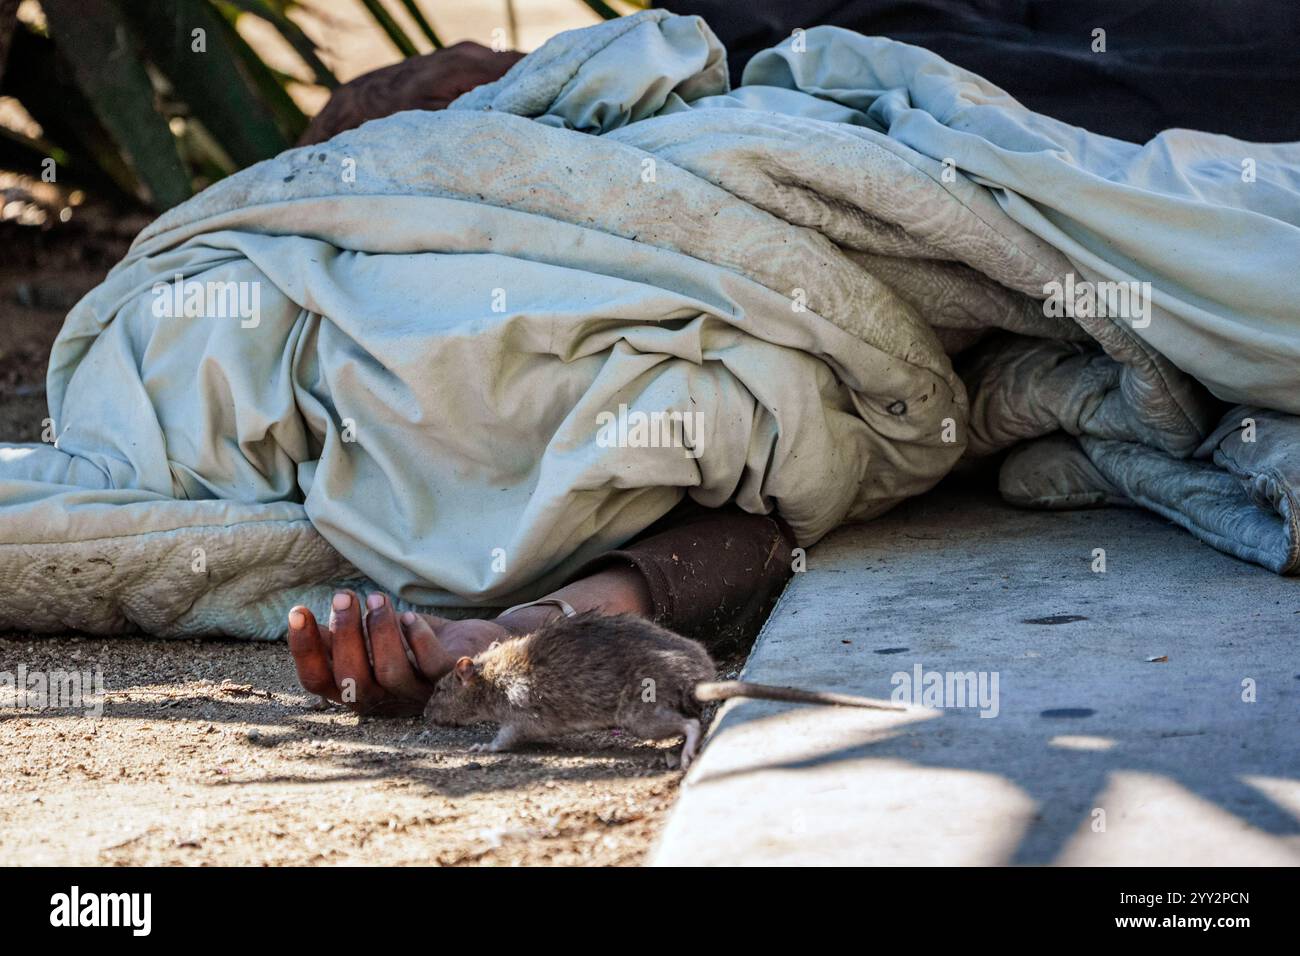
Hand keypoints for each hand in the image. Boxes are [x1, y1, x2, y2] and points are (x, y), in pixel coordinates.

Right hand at [287, 591, 507, 716]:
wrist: (474, 646)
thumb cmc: (415, 642)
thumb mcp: (372, 638)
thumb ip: (342, 636)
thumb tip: (301, 620)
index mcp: (356, 690)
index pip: (318, 681)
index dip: (304, 650)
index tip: (297, 611)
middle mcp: (383, 701)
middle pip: (352, 681)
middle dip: (345, 634)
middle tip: (345, 595)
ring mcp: (418, 696)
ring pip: (391, 674)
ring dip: (381, 631)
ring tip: (379, 598)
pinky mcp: (451, 683)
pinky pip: (433, 667)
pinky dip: (420, 640)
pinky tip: (412, 618)